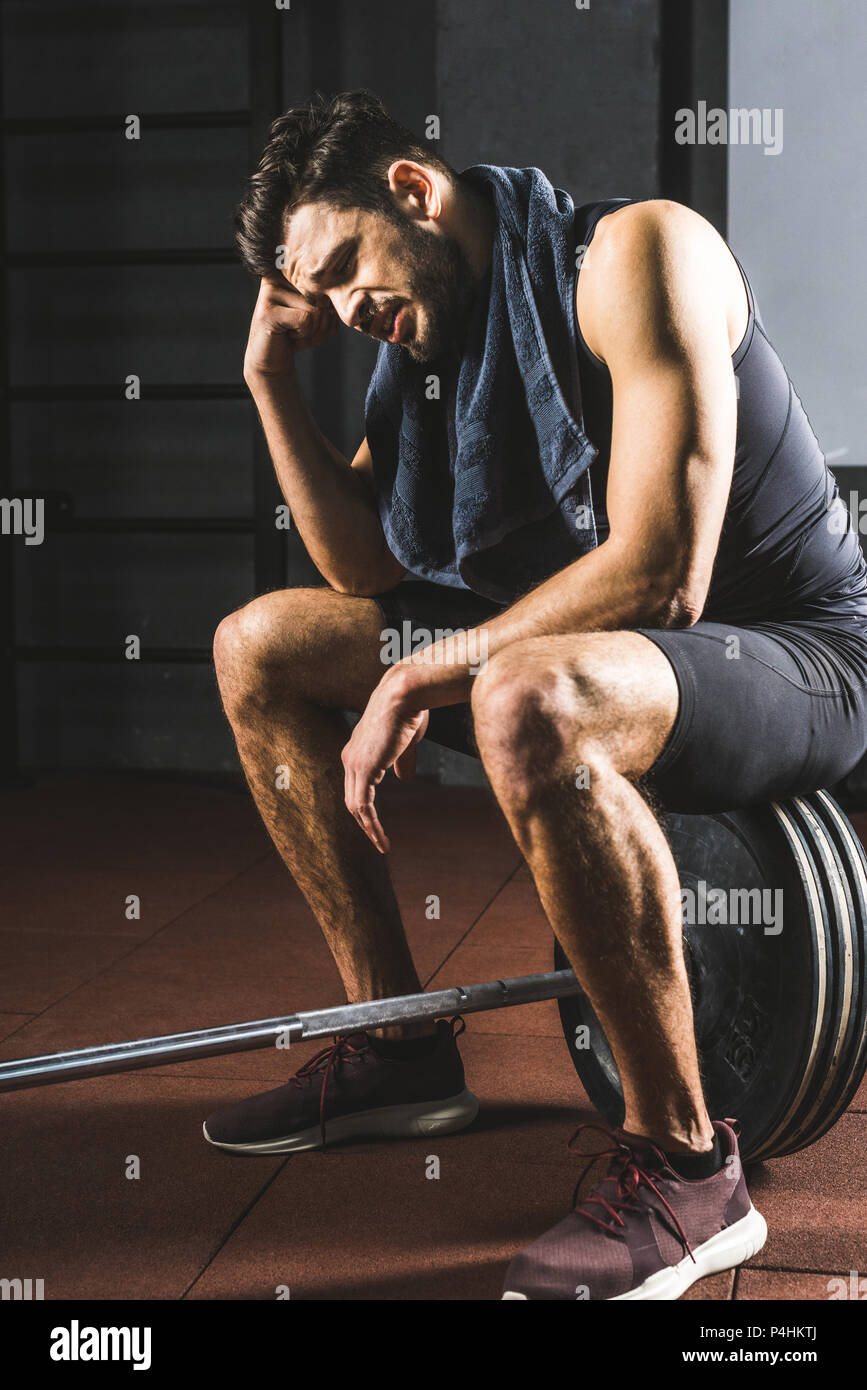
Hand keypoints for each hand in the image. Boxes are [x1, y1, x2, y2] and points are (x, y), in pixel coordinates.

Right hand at [243, 276, 338, 380]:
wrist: (272, 360)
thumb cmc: (295, 334)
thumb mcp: (316, 314)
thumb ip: (327, 300)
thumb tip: (337, 295)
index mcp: (289, 272)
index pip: (325, 282)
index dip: (329, 308)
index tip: (315, 321)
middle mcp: (278, 276)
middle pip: (321, 295)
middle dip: (322, 322)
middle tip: (305, 331)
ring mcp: (270, 292)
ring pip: (315, 308)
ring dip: (312, 330)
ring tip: (295, 333)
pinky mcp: (268, 310)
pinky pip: (305, 319)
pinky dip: (303, 335)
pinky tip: (289, 336)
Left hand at [342, 672, 429, 853]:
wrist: (406, 693)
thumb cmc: (410, 709)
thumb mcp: (406, 741)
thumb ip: (401, 761)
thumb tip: (404, 778)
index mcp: (357, 749)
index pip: (356, 785)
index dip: (366, 806)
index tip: (376, 823)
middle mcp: (350, 757)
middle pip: (351, 799)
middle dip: (363, 822)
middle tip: (378, 841)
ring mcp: (354, 764)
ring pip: (355, 807)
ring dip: (369, 829)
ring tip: (382, 846)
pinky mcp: (364, 769)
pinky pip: (364, 806)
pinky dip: (372, 826)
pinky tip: (382, 839)